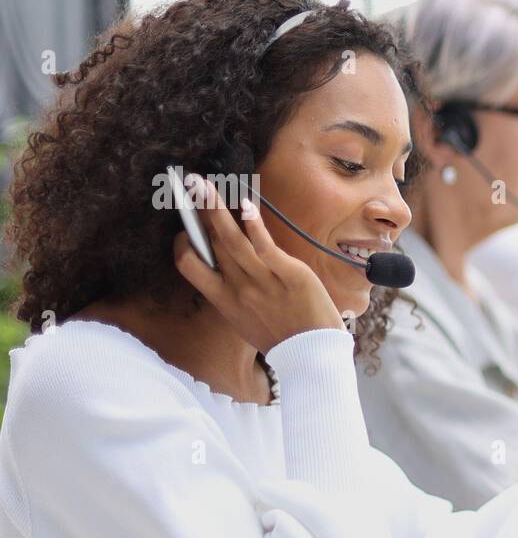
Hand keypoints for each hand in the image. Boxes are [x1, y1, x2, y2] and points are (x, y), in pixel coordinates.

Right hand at [174, 176, 344, 352]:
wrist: (314, 354)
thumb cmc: (281, 335)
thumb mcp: (245, 319)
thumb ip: (232, 292)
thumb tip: (224, 264)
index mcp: (223, 301)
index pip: (189, 266)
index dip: (184, 243)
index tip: (186, 227)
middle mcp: (238, 288)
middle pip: (210, 243)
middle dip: (196, 211)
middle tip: (187, 183)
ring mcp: (263, 281)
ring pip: (231, 240)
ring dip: (215, 208)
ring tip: (203, 184)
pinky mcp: (289, 274)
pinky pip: (265, 246)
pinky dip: (253, 224)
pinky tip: (245, 204)